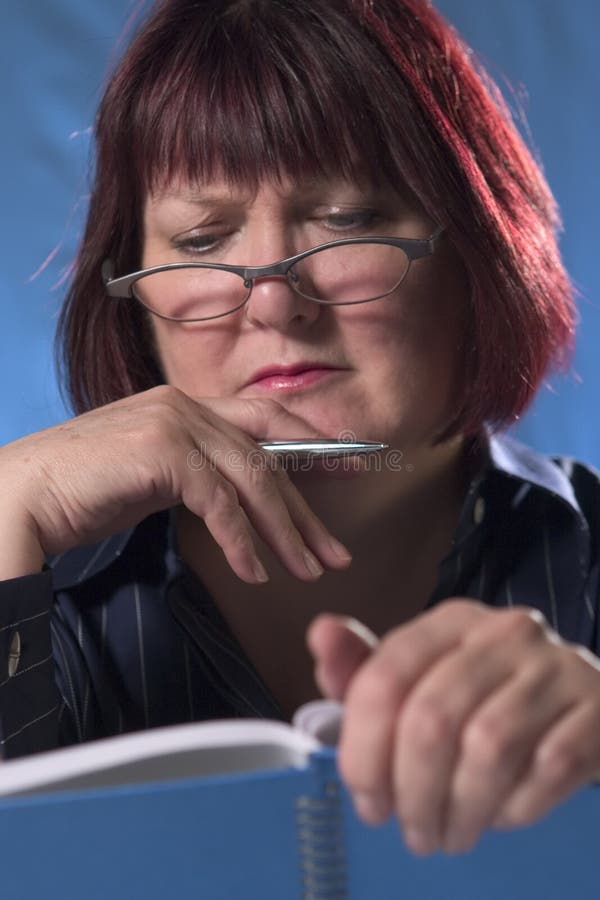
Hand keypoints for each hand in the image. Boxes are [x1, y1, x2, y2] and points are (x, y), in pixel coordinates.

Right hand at [0, 385, 351, 581]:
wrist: (22, 493)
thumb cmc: (85, 490)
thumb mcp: (156, 476)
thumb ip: (199, 474)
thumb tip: (244, 499)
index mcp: (188, 404)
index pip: (267, 422)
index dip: (313, 447)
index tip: (349, 472)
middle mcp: (187, 404)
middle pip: (270, 455)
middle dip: (307, 510)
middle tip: (336, 551)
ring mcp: (175, 422)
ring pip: (254, 479)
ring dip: (286, 533)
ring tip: (309, 571)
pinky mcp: (163, 450)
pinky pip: (221, 503)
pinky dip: (242, 542)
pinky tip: (256, 572)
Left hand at [307, 601, 599, 853]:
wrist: (583, 702)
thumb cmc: (487, 694)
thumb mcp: (425, 676)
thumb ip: (366, 670)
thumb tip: (320, 632)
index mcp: (450, 621)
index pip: (385, 677)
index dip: (363, 748)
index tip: (366, 798)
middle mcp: (502, 631)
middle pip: (432, 718)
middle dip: (410, 791)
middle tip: (409, 830)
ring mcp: (554, 666)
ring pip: (487, 747)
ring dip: (460, 809)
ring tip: (449, 835)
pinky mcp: (594, 707)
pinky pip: (547, 768)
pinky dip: (515, 807)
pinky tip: (499, 817)